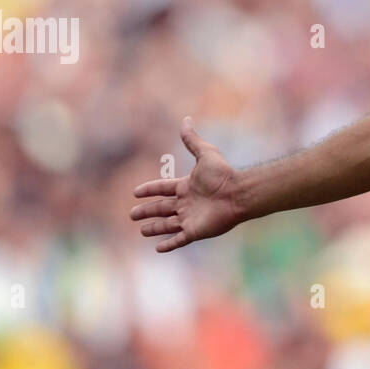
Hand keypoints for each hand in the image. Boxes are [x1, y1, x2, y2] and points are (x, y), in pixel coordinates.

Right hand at [131, 117, 243, 251]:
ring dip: (155, 228)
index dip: (149, 190)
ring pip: (167, 225)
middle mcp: (187, 203)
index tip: (136, 192)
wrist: (237, 193)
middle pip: (161, 208)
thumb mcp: (205, 153)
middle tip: (132, 215)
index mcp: (186, 187)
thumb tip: (186, 120)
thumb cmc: (223, 174)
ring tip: (142, 230)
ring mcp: (190, 219)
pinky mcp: (195, 232)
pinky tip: (158, 248)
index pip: (162, 189)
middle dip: (147, 211)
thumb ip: (192, 140)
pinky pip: (179, 240)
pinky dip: (168, 244)